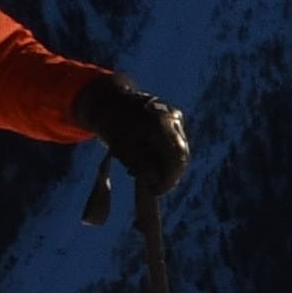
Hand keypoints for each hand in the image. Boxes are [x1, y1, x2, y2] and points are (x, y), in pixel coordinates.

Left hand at [78, 76, 192, 200]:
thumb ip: (143, 166)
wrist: (110, 101)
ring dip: (163, 166)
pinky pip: (173, 143)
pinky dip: (162, 155)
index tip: (155, 191)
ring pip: (178, 151)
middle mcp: (174, 118)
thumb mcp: (124, 149)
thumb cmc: (114, 125)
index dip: (170, 179)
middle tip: (151, 188)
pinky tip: (144, 159)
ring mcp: (175, 117)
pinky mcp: (173, 120)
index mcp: (161, 122)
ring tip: (139, 171)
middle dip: (168, 175)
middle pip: (181, 155)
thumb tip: (158, 182)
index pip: (177, 157)